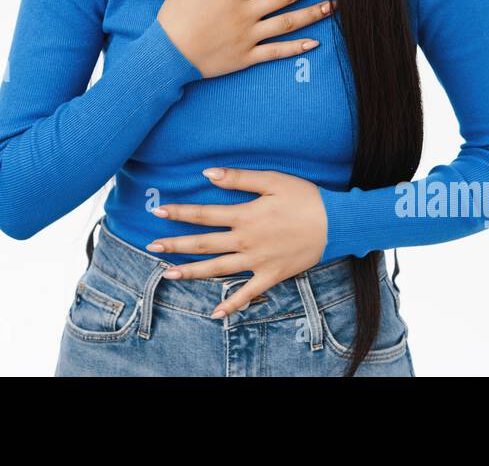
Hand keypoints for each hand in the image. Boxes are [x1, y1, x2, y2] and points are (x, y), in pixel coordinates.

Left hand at [145, 167, 327, 319]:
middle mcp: (246, 240)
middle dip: (176, 245)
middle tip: (152, 248)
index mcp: (245, 215)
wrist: (337, 224)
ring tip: (168, 275)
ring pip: (218, 269)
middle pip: (204, 244)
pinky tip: (215, 313)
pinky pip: (247, 294)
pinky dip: (231, 305)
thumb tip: (207, 174)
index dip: (179, 212)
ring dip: (192, 273)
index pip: (204, 214)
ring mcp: (258, 261)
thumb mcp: (272, 180)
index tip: (157, 212)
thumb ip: (238, 178)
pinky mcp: (271, 276)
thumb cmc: (305, 197)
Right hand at [157, 0, 336, 79]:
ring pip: (287, 23)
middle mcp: (245, 13)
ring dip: (312, 13)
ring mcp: (248, 36)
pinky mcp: (247, 57)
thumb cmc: (174, 20)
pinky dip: (296, 48)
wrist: (166, 57)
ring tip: (334, 5)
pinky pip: (276, 52)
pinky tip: (315, 42)